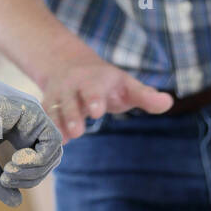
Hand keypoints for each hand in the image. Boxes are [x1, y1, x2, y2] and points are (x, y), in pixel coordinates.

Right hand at [0, 56, 62, 206]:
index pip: (39, 160)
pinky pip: (52, 141)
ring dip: (34, 171)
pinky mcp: (33, 110)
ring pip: (54, 152)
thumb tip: (17, 203)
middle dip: (32, 177)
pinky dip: (37, 159)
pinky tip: (15, 160)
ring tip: (9, 171)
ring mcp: (34, 114)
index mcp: (21, 129)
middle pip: (50, 158)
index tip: (3, 179)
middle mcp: (31, 121)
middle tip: (6, 179)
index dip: (28, 177)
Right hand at [37, 45, 172, 140]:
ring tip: (62, 140)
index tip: (97, 110)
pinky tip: (44, 145)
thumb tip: (168, 102)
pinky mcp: (46, 107)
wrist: (68, 65)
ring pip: (53, 110)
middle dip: (73, 115)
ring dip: (56, 125)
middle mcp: (73, 87)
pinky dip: (42, 129)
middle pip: (71, 100)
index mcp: (94, 80)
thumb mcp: (126, 85)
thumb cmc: (107, 83)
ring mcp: (57, 96)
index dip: (94, 98)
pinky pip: (41, 117)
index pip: (94, 88)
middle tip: (79, 132)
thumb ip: (145, 96)